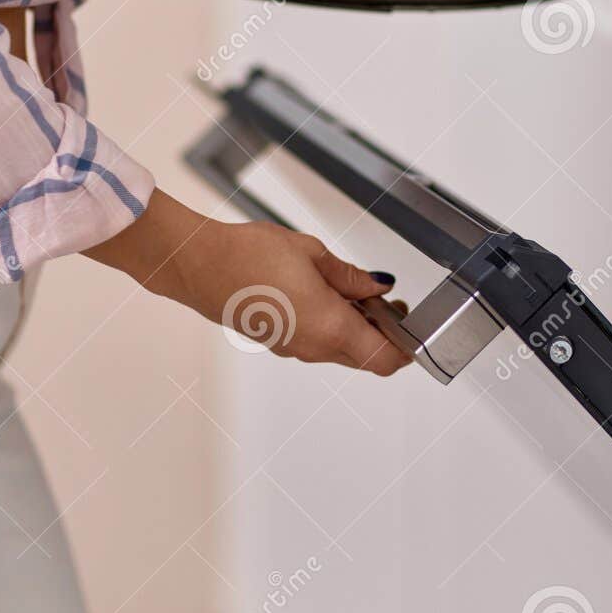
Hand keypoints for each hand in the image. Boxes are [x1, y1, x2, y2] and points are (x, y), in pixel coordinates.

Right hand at [87, 192, 411, 376]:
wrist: (197, 265)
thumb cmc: (248, 255)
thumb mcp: (313, 253)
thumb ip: (351, 276)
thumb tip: (377, 287)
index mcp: (330, 327)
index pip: (385, 359)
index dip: (407, 349)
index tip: (413, 326)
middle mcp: (313, 347)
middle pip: (365, 357)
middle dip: (383, 333)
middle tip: (389, 302)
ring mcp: (293, 348)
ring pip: (340, 350)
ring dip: (355, 328)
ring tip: (355, 291)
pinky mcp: (276, 341)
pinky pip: (316, 342)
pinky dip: (331, 326)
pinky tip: (326, 294)